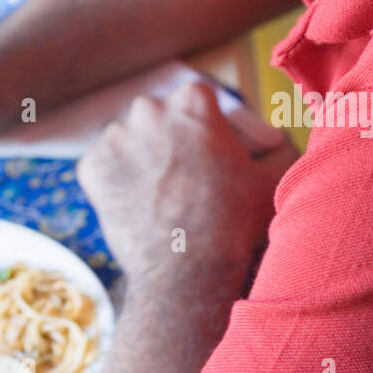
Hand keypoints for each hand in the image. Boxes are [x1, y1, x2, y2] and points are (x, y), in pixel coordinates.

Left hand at [77, 81, 297, 288]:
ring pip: (128, 141)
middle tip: (185, 175)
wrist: (187, 271)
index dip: (207, 129)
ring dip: (140, 159)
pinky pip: (102, 167)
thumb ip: (279, 152)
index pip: (198, 103)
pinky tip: (135, 204)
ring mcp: (116, 136)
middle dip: (170, 141)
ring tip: (159, 194)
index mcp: (193, 101)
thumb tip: (281, 140)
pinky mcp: (91, 166)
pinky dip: (114, 182)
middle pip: (159, 118)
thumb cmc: (234, 224)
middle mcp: (149, 108)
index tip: (212, 152)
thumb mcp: (270, 182)